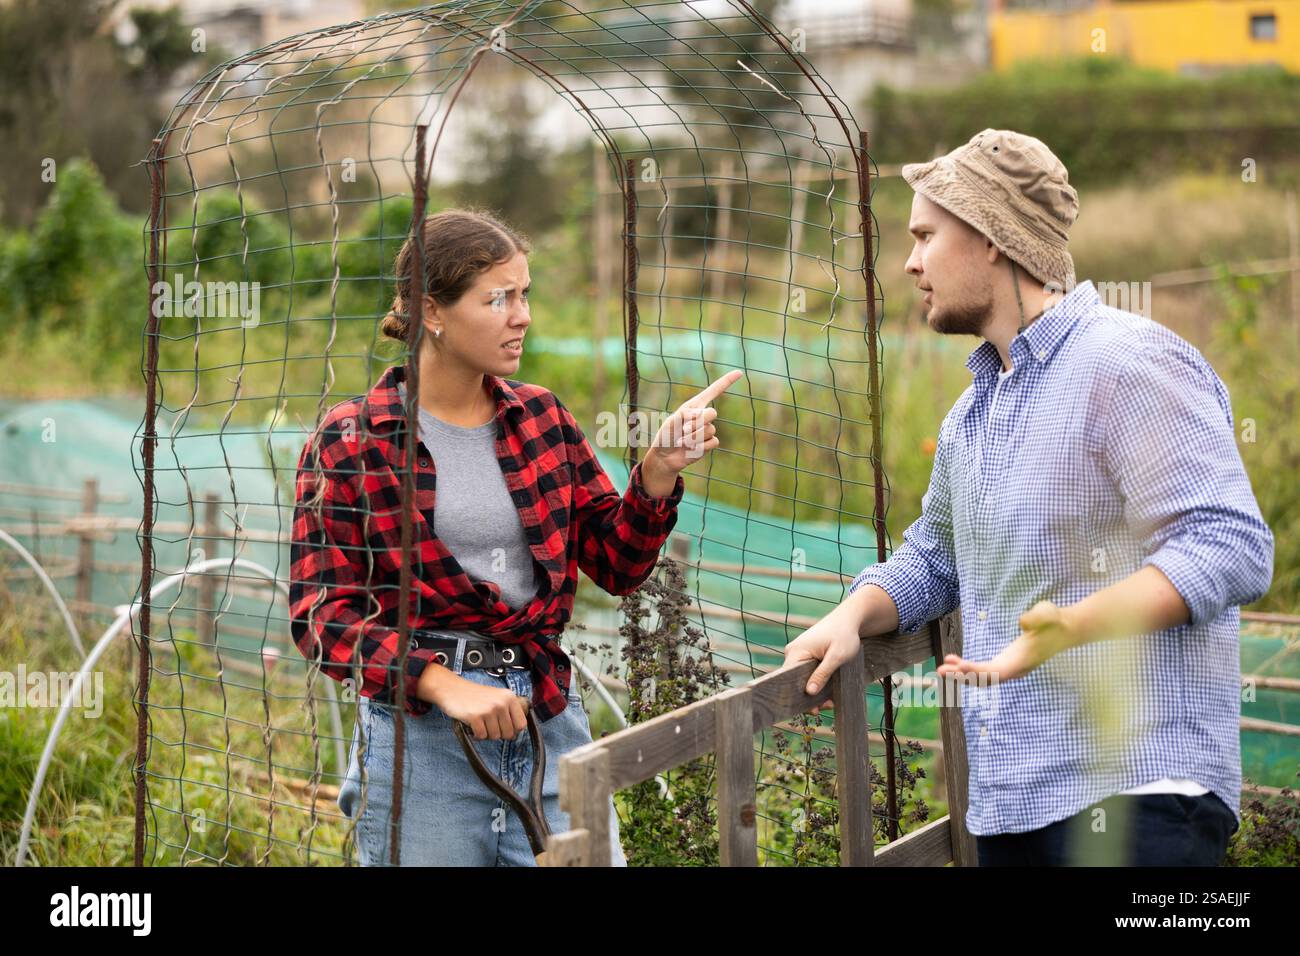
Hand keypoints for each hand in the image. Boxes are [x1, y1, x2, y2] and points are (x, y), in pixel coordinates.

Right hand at [419, 665, 528, 739]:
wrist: (452, 688)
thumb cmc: (474, 695)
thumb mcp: (496, 697)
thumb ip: (508, 711)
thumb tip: (515, 734)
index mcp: (509, 697)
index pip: (521, 724)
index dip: (513, 730)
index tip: (504, 728)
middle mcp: (501, 703)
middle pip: (508, 733)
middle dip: (498, 733)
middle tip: (488, 726)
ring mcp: (488, 710)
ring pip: (495, 736)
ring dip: (486, 733)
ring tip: (479, 723)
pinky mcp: (475, 716)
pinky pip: (481, 736)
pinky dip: (476, 735)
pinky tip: (472, 726)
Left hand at [643, 370, 742, 482]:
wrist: (664, 456)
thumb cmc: (666, 436)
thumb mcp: (673, 421)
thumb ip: (689, 416)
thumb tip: (705, 421)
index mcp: (694, 406)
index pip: (713, 391)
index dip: (726, 382)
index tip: (739, 372)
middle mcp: (702, 416)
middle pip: (712, 413)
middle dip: (698, 422)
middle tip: (684, 430)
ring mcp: (707, 430)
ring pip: (710, 430)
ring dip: (694, 437)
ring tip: (682, 441)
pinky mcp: (709, 443)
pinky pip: (713, 442)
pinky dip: (701, 446)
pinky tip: (691, 449)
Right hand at [781, 610, 862, 715]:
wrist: (848, 620)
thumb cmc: (844, 635)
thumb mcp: (837, 656)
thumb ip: (823, 673)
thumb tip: (809, 692)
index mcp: (796, 651)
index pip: (788, 679)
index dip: (798, 696)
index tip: (813, 709)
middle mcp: (793, 652)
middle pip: (795, 681)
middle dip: (810, 697)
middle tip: (827, 707)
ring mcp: (798, 653)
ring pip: (802, 678)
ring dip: (815, 691)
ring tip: (831, 701)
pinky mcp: (805, 655)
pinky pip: (807, 673)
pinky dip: (817, 682)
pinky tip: (828, 692)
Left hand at [936, 600, 1078, 682]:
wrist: (1064, 629)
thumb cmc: (1055, 620)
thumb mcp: (1048, 614)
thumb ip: (1038, 617)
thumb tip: (1023, 621)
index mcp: (1023, 661)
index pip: (998, 671)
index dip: (978, 671)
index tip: (960, 667)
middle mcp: (1015, 669)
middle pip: (985, 679)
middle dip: (962, 677)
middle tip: (940, 672)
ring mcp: (1010, 668)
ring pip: (982, 678)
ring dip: (960, 675)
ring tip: (940, 669)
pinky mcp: (1005, 662)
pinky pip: (983, 670)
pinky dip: (966, 668)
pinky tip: (950, 659)